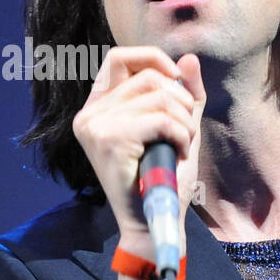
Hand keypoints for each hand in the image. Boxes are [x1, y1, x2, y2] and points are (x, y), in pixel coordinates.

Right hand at [71, 47, 205, 256]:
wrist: (154, 221)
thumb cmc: (164, 179)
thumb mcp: (179, 129)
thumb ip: (184, 95)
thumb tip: (190, 59)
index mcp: (99, 108)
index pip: (119, 58)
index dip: (153, 59)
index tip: (177, 81)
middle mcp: (89, 114)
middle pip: (148, 77)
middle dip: (181, 101)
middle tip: (185, 131)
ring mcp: (95, 126)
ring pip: (159, 97)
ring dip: (184, 122)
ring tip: (182, 145)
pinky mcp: (109, 139)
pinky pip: (161, 119)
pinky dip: (181, 135)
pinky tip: (179, 154)